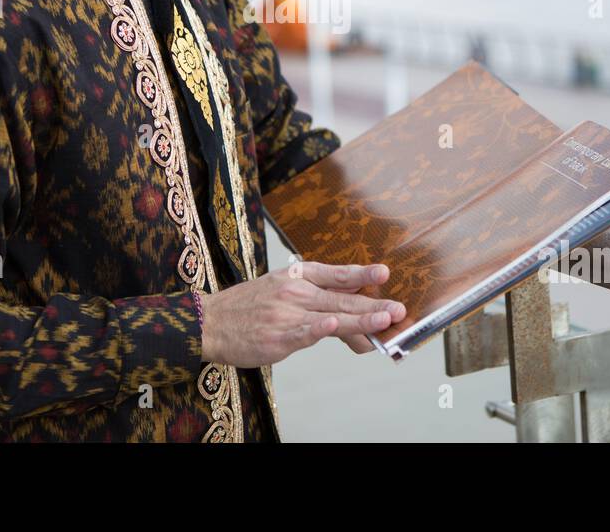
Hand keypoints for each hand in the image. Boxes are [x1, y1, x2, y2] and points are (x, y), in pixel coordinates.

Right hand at [198, 262, 403, 366]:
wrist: (211, 322)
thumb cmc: (249, 308)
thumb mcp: (281, 291)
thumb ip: (315, 305)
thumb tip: (348, 322)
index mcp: (297, 276)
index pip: (335, 274)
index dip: (361, 275)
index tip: (384, 273)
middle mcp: (295, 291)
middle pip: (341, 298)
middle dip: (373, 304)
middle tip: (399, 308)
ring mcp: (287, 313)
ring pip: (331, 316)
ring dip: (361, 319)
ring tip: (385, 320)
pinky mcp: (279, 336)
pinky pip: (305, 332)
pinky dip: (320, 328)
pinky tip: (334, 326)